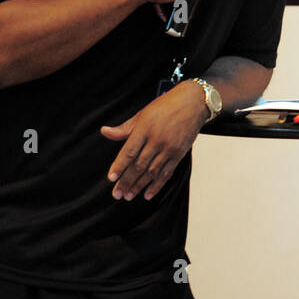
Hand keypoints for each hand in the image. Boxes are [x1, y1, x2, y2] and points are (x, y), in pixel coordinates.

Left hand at [100, 82, 208, 201]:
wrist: (193, 103)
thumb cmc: (166, 106)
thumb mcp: (142, 114)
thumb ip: (124, 128)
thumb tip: (105, 132)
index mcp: (145, 128)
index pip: (129, 151)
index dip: (119, 166)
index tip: (111, 178)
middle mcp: (157, 140)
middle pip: (139, 165)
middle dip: (126, 181)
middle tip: (117, 194)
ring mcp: (169, 148)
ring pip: (152, 172)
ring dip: (139, 186)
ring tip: (128, 196)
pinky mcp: (179, 154)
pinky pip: (167, 173)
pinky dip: (157, 185)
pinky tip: (148, 194)